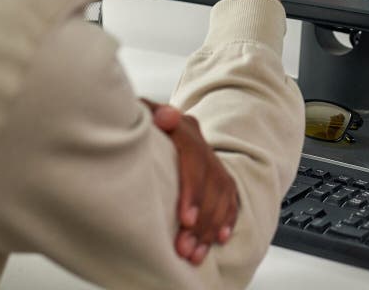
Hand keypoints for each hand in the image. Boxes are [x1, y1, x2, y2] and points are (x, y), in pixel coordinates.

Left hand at [142, 99, 238, 264]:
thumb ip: (150, 114)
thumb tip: (166, 117)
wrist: (150, 125)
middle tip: (184, 248)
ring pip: (223, 194)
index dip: (193, 189)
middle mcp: (201, 142)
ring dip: (211, 227)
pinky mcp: (218, 176)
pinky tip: (219, 240)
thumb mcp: (139, 114)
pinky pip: (230, 198)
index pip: (195, 157)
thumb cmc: (138, 126)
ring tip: (194, 255)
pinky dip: (227, 220)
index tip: (185, 220)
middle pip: (211, 181)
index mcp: (183, 127)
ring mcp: (211, 159)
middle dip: (201, 218)